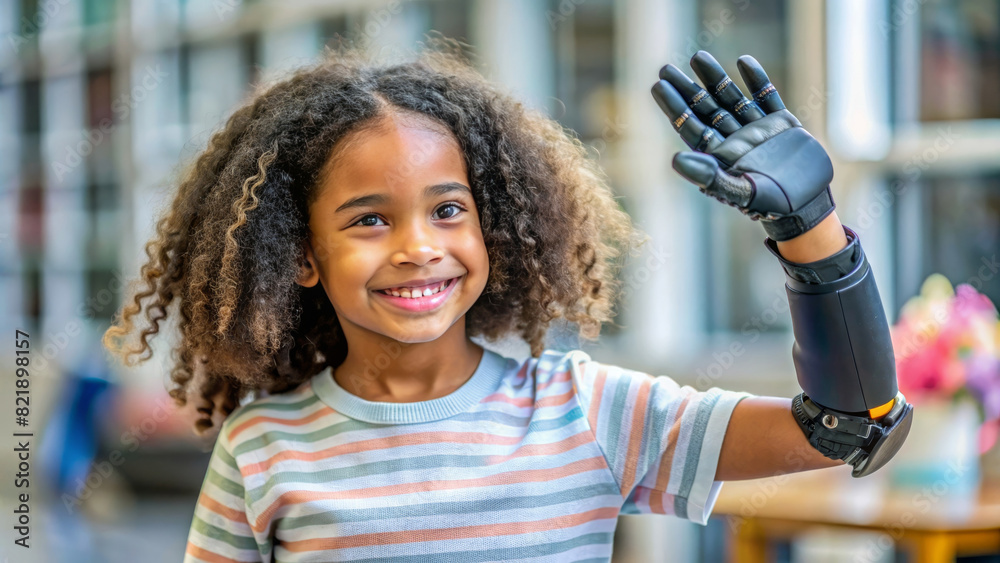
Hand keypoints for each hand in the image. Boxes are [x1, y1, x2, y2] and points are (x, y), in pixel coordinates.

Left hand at [651, 51, 834, 241]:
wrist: (808, 203)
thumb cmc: (769, 204)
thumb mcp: (737, 190)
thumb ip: (708, 174)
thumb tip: (675, 159)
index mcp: (719, 156)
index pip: (691, 127)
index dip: (675, 107)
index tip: (658, 86)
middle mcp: (734, 140)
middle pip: (705, 109)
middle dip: (687, 89)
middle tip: (665, 69)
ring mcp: (756, 129)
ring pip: (731, 98)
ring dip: (716, 78)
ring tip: (698, 56)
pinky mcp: (781, 123)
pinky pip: (766, 96)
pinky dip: (756, 80)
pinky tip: (743, 61)